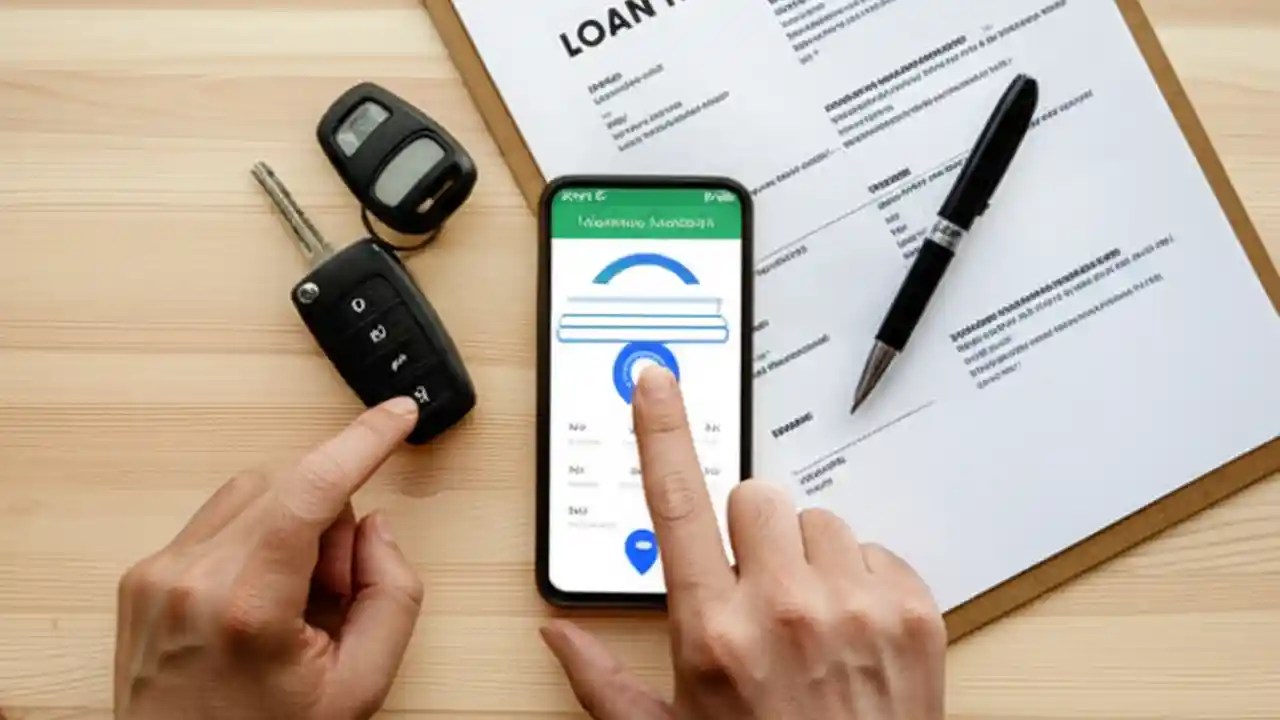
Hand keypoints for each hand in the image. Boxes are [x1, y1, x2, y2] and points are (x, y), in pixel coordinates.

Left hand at [114, 398, 424, 719]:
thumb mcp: (363, 685)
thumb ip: (393, 595)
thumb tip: (374, 530)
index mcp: (247, 606)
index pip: (312, 489)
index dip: (362, 440)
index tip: (396, 415)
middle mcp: (191, 579)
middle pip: (288, 484)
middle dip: (332, 518)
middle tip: (338, 588)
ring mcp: (157, 576)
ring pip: (253, 494)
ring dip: (294, 528)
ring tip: (297, 601)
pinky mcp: (142, 577)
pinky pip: (220, 520)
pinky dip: (258, 541)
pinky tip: (262, 600)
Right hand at [541, 369, 946, 718]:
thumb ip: (603, 681)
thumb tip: (555, 635)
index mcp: (711, 630)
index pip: (675, 503)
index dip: (660, 431)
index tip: (654, 382)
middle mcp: (782, 608)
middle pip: (758, 498)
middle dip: (754, 534)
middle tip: (757, 590)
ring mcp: (854, 606)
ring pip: (821, 520)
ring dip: (811, 558)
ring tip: (810, 619)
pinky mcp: (914, 612)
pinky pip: (878, 550)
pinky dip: (864, 582)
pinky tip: (854, 631)